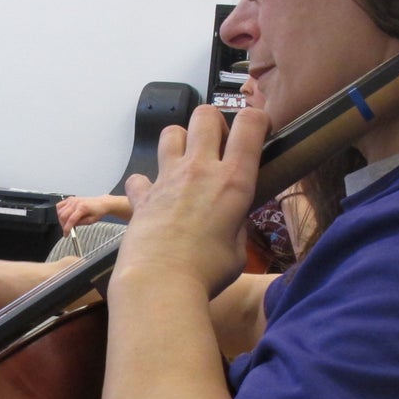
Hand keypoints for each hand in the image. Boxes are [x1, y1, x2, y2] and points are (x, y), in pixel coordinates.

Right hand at [56, 194, 131, 232]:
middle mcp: (76, 203)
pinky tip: (64, 215)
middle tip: (66, 229)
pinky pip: (60, 205)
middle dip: (63, 224)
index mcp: (82, 208)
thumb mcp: (91, 221)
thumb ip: (80, 223)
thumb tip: (71, 226)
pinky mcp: (70, 198)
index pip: (71, 220)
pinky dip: (59, 211)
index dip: (67, 229)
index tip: (66, 234)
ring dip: (61, 219)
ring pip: (60, 211)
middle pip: (63, 215)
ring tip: (66, 223)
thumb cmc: (98, 211)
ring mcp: (72, 200)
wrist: (101, 203)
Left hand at [116, 105, 267, 299]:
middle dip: (214, 124)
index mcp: (234, 179)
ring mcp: (167, 179)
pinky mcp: (142, 195)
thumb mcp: (238, 249)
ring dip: (180, 142)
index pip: (250, 123)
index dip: (257, 120)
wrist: (159, 283)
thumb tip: (230, 221)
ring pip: (170, 133)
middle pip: (205, 115)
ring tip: (186, 166)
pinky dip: (146, 185)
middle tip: (218, 148)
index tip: (258, 134)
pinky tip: (154, 200)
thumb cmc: (207, 272)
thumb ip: (235, 225)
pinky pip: (139, 177)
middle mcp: (199, 169)